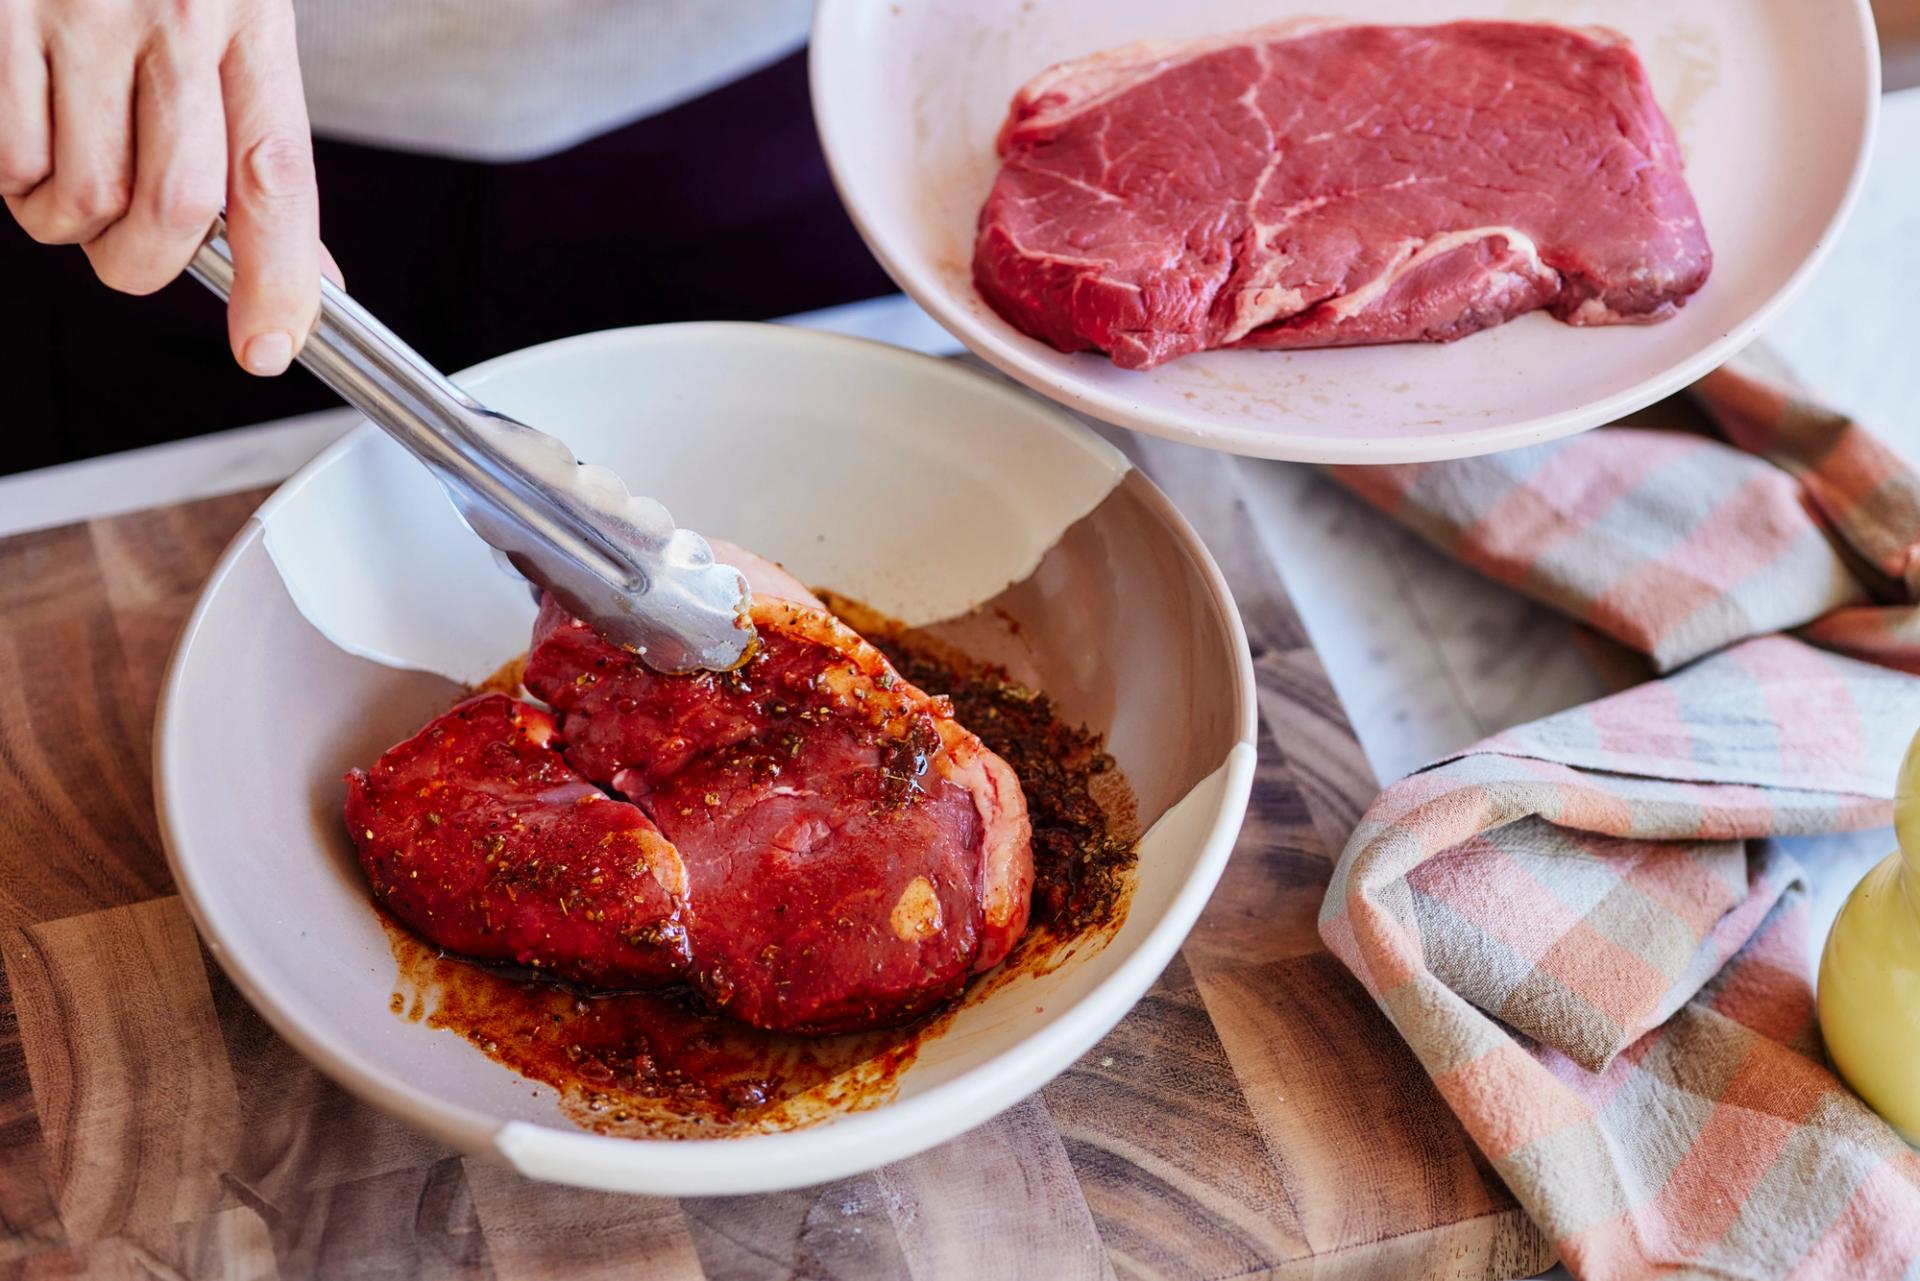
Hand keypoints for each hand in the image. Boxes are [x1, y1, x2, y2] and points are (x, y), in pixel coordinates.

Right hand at [1, 0, 330, 375]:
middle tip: (130, 246)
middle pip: (175, 210)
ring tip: (71, 179)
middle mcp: (171, 15)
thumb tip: (300, 269)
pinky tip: (27, 137)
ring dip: (72, 224)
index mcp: (247, 13)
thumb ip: (257, 135)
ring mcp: (73, 13)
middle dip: (148, 262)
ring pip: (83, 199)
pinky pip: (8, 159)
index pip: (277, 178)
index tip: (268, 345)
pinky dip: (15, 178)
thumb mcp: (235, 9)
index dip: (278, 280)